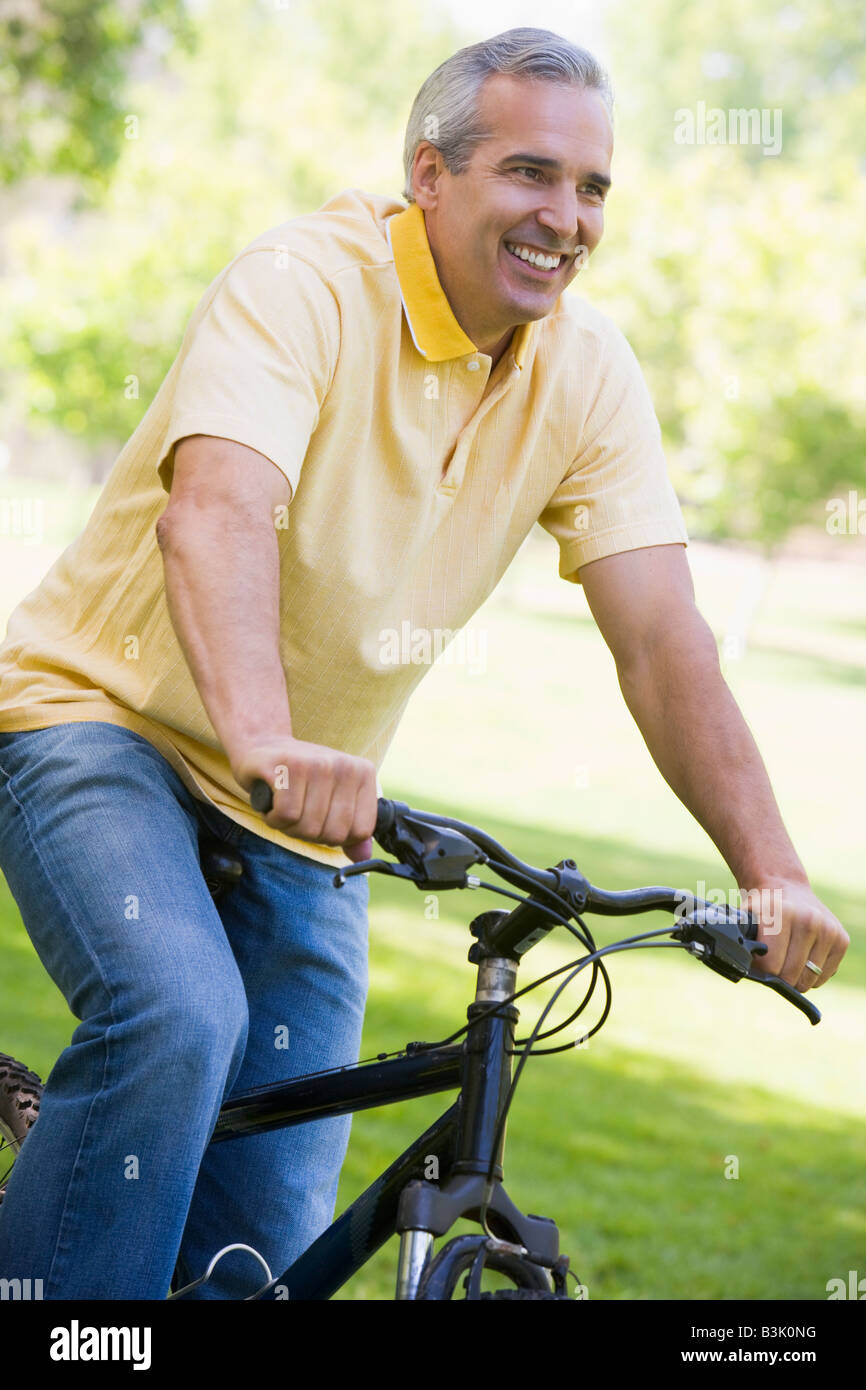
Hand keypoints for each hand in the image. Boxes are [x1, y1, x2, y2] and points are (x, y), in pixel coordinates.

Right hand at [231, 735, 377, 862]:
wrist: (263, 747)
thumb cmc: (299, 779)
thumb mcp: (332, 800)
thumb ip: (350, 828)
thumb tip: (362, 856)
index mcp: (363, 773)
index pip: (360, 832)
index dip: (335, 836)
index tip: (321, 818)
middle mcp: (344, 766)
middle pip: (333, 834)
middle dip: (309, 833)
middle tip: (298, 811)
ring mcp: (317, 764)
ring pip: (308, 827)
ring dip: (289, 826)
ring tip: (284, 804)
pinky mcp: (288, 766)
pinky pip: (286, 815)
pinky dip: (274, 818)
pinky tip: (272, 801)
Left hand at [740, 879, 848, 992]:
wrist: (784, 886)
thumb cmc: (762, 909)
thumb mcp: (745, 920)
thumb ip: (742, 944)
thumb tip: (740, 968)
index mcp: (781, 914)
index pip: (772, 966)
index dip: (761, 970)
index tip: (758, 962)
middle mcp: (809, 920)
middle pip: (791, 976)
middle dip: (779, 977)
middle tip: (772, 963)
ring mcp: (828, 930)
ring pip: (809, 979)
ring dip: (797, 978)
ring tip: (787, 960)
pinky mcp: (842, 939)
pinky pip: (825, 975)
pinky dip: (813, 975)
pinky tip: (804, 957)